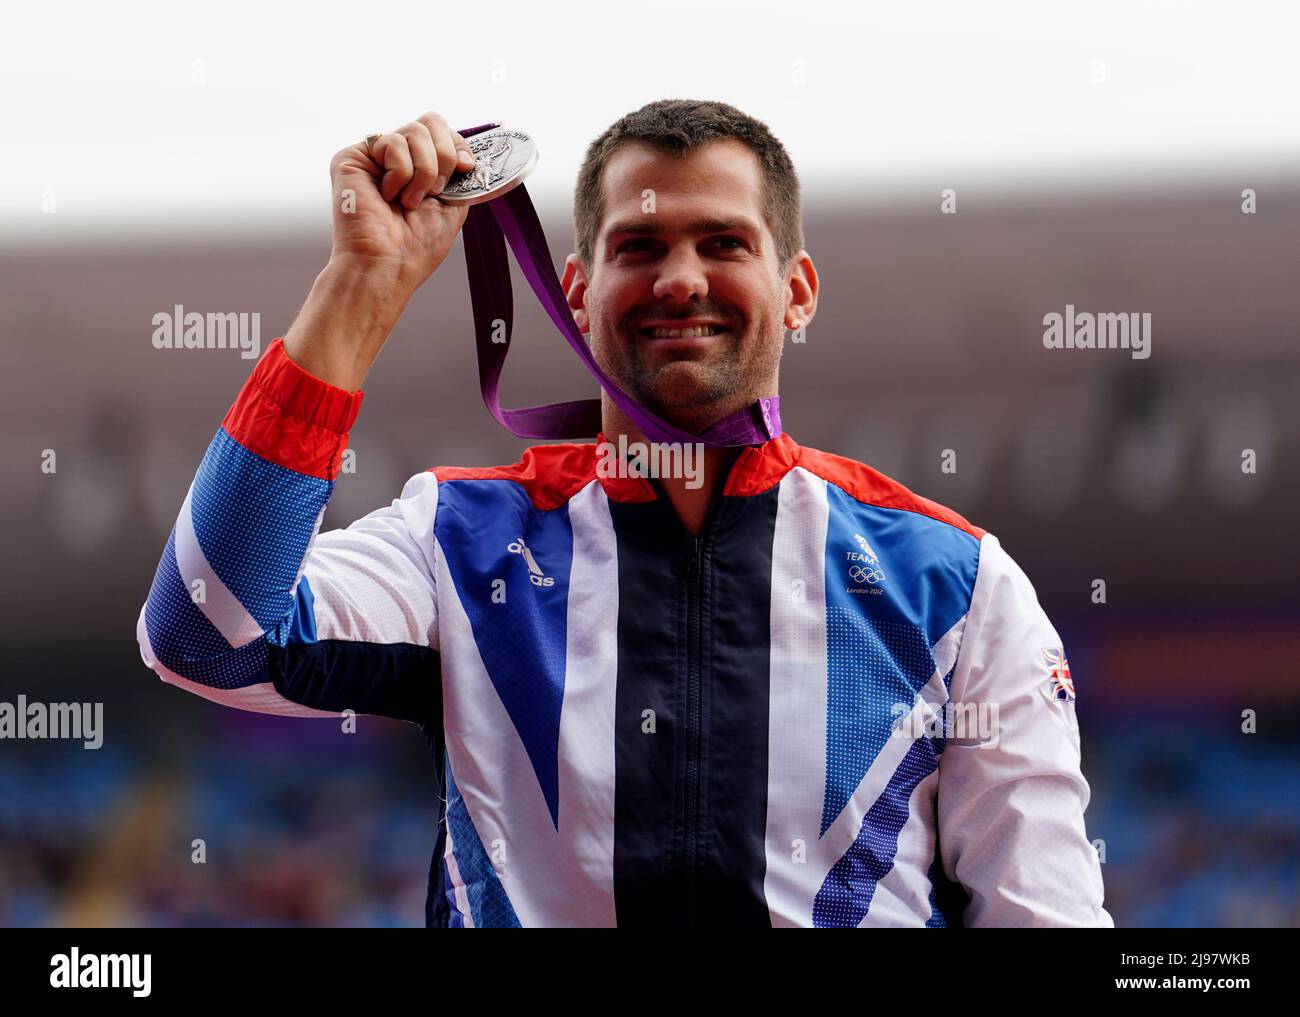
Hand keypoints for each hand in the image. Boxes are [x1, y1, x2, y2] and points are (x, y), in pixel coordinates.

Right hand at [326, 111, 476, 294]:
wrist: (388, 265)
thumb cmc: (416, 246)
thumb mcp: (453, 204)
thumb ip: (458, 172)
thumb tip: (468, 153)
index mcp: (418, 167)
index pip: (442, 131)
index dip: (459, 144)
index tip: (467, 168)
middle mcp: (396, 158)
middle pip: (431, 122)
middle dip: (444, 158)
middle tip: (433, 191)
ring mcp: (374, 156)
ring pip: (414, 131)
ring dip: (423, 172)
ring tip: (408, 201)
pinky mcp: (353, 156)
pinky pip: (391, 142)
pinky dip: (400, 174)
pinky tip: (387, 196)